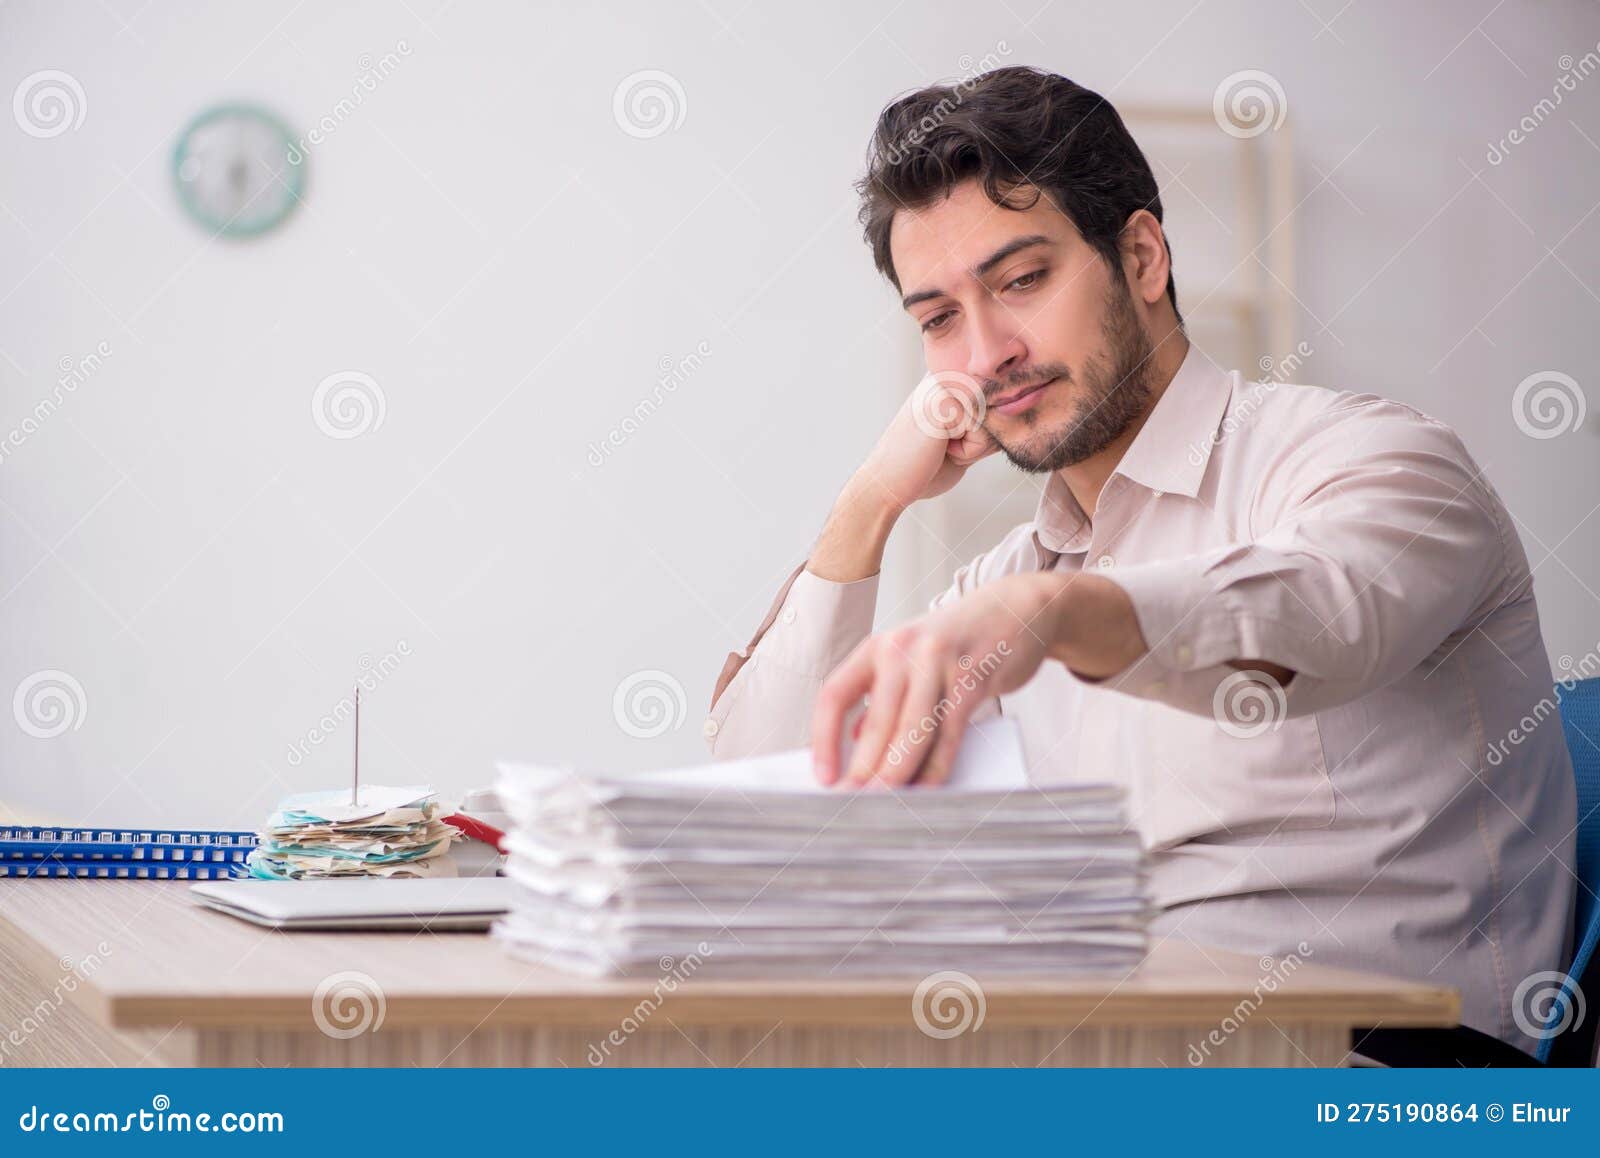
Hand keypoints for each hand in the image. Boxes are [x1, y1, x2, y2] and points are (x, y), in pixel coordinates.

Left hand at [810, 573, 1060, 788]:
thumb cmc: (957, 642)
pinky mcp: (973, 678)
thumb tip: (853, 744)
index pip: (835, 695)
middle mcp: (903, 650)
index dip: (823, 739)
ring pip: (912, 731)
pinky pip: (949, 733)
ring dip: (897, 773)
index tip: (823, 777)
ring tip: (885, 804)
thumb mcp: (910, 658)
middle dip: (863, 770)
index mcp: (877, 647)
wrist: (1016, 608)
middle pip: (876, 722)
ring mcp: (938, 661)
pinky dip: (937, 766)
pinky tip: (927, 789)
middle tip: (853, 805)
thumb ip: (883, 696)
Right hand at [855, 370, 997, 512]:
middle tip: (942, 446)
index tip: (945, 441)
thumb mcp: (963, 437)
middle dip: (980, 441)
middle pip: (1001, 412)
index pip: (998, 405)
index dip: (980, 436)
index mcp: (949, 378)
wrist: (886, 485)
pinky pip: (986, 434)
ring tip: (939, 446)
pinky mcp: (947, 401)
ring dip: (974, 447)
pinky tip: (938, 448)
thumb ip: (988, 420)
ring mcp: (947, 384)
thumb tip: (1026, 406)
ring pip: (996, 423)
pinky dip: (968, 452)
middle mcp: (948, 373)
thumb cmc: (922, 467)